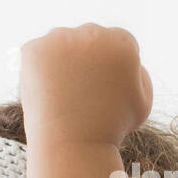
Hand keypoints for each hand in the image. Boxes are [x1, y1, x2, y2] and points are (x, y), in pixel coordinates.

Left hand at [19, 23, 152, 146]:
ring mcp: (61, 38)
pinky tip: (43, 91)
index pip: (115, 42)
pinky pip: (34, 53)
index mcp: (122, 41)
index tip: (97, 88)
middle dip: (82, 61)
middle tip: (75, 93)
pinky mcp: (34, 50)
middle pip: (86, 39)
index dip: (105, 67)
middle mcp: (93, 32)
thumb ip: (139, 74)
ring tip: (60, 94)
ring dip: (59, 60)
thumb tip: (123, 59)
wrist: (73, 145)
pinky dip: (34, 69)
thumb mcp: (143, 102)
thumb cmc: (109, 129)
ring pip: (59, 43)